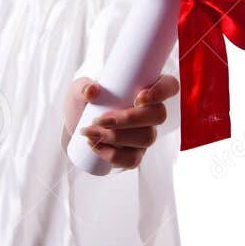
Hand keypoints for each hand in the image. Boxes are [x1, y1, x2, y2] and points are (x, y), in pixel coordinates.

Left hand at [65, 74, 180, 170]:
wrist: (75, 126)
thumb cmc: (84, 102)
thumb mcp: (80, 89)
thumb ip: (83, 87)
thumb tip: (92, 91)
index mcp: (146, 89)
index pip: (169, 85)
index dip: (162, 91)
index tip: (139, 97)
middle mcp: (151, 112)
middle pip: (158, 115)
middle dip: (129, 119)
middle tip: (100, 119)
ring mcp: (146, 134)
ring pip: (146, 138)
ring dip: (117, 137)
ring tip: (90, 132)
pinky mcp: (135, 154)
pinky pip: (133, 159)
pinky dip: (113, 155)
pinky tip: (95, 147)